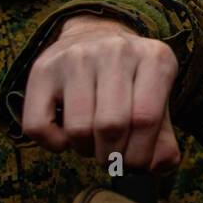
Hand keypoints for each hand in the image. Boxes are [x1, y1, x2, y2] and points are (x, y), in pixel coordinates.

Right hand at [22, 14, 180, 170]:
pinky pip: (39, 126)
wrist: (95, 35)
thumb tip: (158, 166)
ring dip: (85, 150)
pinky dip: (54, 144)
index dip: (139, 155)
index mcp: (154, 58)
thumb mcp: (158, 100)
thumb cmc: (131, 81)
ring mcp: (76, 56)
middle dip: (112, 155)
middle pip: (110, 126)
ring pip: (78, 129)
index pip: (146, 119)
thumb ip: (163, 139)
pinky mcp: (43, 68)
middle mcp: (116, 51)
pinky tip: (66, 136)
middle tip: (112, 156)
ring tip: (93, 142)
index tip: (134, 163)